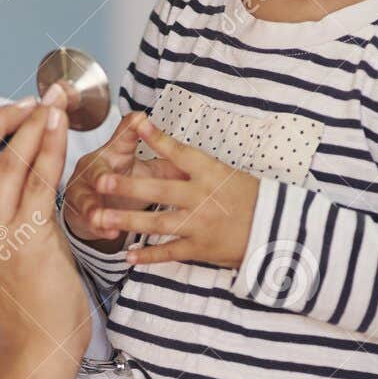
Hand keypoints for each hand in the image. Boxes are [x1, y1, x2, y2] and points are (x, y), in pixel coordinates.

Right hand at [0, 94, 89, 359]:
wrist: (40, 343)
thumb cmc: (27, 294)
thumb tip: (14, 155)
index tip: (15, 111)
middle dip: (2, 116)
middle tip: (35, 101)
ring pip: (10, 161)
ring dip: (36, 124)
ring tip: (57, 102)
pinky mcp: (28, 241)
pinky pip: (40, 180)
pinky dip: (52, 146)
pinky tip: (62, 128)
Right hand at [60, 111, 186, 246]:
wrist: (93, 201)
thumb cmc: (123, 180)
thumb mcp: (145, 169)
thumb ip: (167, 163)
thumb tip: (199, 158)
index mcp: (114, 152)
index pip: (123, 138)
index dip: (130, 129)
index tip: (139, 119)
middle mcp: (94, 167)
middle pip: (97, 171)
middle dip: (101, 176)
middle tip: (104, 182)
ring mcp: (82, 189)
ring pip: (86, 200)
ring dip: (93, 210)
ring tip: (99, 217)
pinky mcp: (78, 212)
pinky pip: (87, 221)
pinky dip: (99, 229)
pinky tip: (108, 234)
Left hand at [92, 114, 259, 268]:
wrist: (276, 231)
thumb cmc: (251, 198)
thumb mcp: (228, 174)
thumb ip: (197, 167)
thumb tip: (168, 150)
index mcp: (212, 173)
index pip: (181, 153)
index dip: (159, 138)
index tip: (139, 122)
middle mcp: (204, 197)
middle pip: (160, 189)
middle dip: (129, 185)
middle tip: (101, 179)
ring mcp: (201, 224)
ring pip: (158, 222)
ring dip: (128, 219)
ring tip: (102, 217)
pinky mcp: (201, 249)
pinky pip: (170, 253)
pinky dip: (149, 256)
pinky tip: (128, 256)